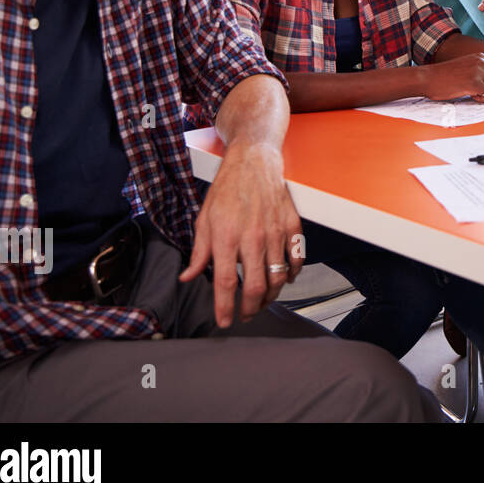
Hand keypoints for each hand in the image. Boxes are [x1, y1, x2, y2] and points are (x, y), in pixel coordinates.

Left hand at [180, 142, 301, 328]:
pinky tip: (283, 278)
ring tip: (261, 300)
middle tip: (245, 315)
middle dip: (250, 309)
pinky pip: (295, 260)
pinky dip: (291, 274)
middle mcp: (252, 237)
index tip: (224, 321)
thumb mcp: (204, 220)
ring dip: (270, 296)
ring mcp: (275, 232)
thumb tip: (188, 277)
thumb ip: (198, 252)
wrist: (254, 161)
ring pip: (277, 278)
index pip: (224, 283)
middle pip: (254, 287)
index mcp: (226, 237)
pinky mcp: (292, 226)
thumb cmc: (227, 189)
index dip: (224, 307)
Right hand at [421, 53, 483, 102]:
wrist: (428, 78)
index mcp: (481, 57)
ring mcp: (478, 72)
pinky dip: (483, 99)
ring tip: (477, 94)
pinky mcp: (474, 84)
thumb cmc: (445, 75)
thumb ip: (482, 69)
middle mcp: (482, 62)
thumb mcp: (466, 65)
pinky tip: (473, 96)